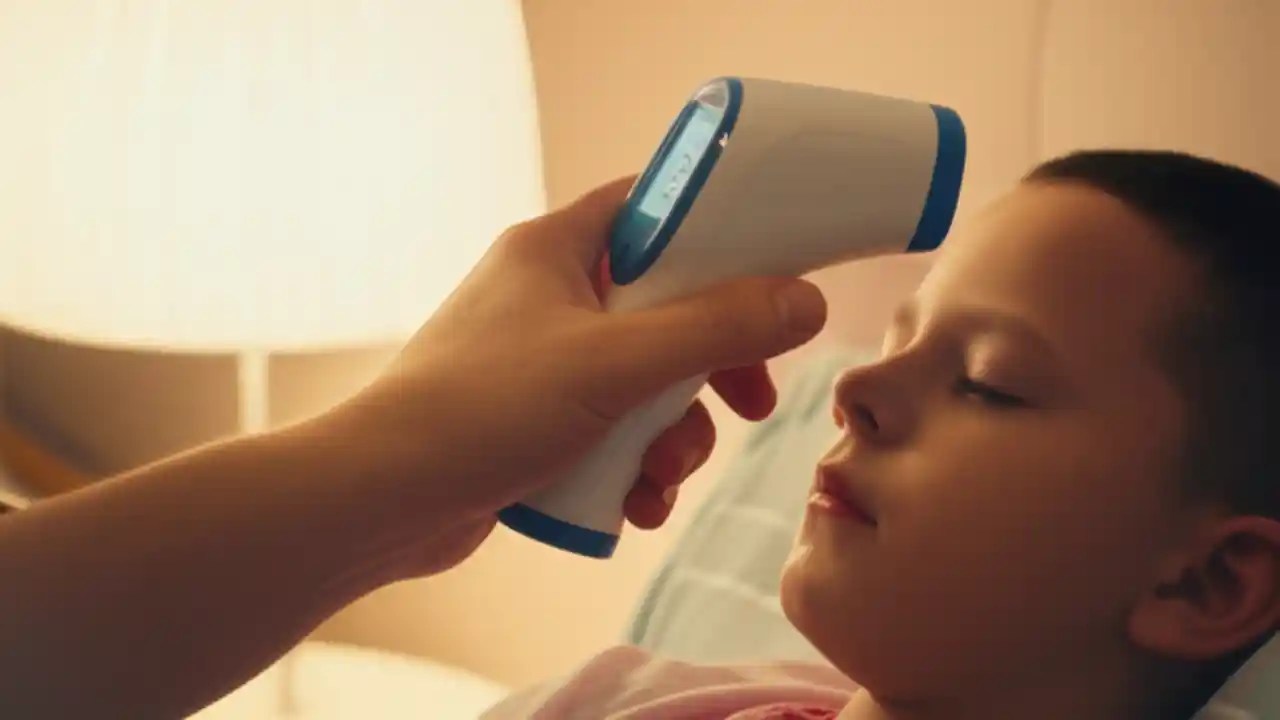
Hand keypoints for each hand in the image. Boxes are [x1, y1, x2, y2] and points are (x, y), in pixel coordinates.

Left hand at [334, 176, 826, 572]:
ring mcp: (539, 361)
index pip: (651, 207)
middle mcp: (547, 294)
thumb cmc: (484, 409)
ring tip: (661, 478)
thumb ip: (716, 330)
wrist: (382, 499)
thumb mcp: (617, 364)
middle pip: (665, 308)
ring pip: (644, 382)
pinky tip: (634, 506)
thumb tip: (805, 302)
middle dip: (710, 369)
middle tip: (750, 402)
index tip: (770, 273)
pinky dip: (633, 466)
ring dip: (673, 435)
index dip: (716, 231)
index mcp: (555, 248)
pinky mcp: (533, 421)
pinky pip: (610, 431)